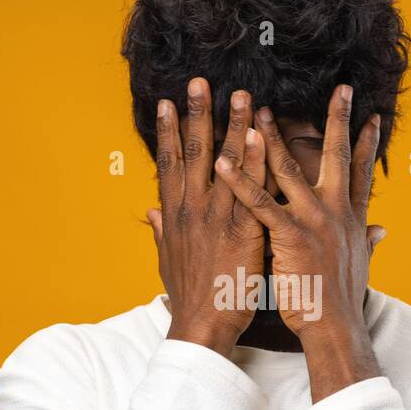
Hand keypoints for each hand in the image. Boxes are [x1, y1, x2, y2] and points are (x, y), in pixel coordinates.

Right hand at [147, 80, 268, 358]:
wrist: (202, 327)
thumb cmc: (188, 297)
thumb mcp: (167, 261)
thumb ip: (161, 231)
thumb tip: (151, 212)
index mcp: (175, 216)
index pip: (170, 164)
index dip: (169, 132)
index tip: (169, 103)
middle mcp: (192, 210)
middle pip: (192, 153)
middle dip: (197, 115)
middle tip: (201, 81)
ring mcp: (217, 219)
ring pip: (224, 163)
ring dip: (231, 126)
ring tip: (239, 95)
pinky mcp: (242, 232)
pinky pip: (251, 189)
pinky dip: (255, 161)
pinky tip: (260, 135)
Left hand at [215, 84, 384, 399]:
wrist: (335, 329)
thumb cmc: (340, 303)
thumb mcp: (360, 266)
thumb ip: (367, 242)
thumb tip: (381, 230)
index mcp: (350, 219)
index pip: (361, 172)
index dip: (367, 143)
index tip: (372, 116)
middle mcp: (336, 213)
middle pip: (338, 157)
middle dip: (338, 121)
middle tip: (341, 89)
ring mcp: (314, 222)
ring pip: (290, 170)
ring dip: (269, 138)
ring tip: (254, 111)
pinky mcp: (290, 237)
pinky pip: (259, 203)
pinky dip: (240, 180)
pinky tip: (222, 161)